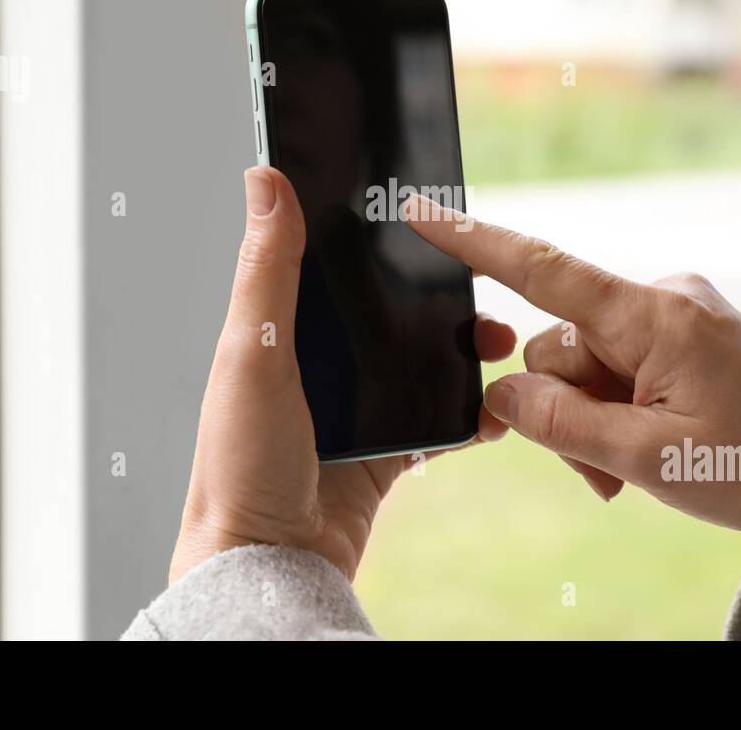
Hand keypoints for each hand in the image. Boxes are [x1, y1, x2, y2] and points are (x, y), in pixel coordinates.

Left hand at [168, 168, 515, 584]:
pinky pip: (438, 425)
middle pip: (391, 314)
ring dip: (463, 353)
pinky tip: (495, 407)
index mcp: (281, 330)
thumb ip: (266, 269)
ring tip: (499, 345)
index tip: (419, 213)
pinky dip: (470, 415)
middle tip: (480, 288)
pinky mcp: (386, 454)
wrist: (271, 563)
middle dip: (441, 299)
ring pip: (422, 365)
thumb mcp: (252, 352)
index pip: (331, 265)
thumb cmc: (241, 462)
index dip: (373, 237)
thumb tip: (265, 178)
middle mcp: (321, 365)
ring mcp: (356, 410)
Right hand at [404, 195, 740, 602]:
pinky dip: (615, 410)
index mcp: (655, 315)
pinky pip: (617, 366)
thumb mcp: (651, 460)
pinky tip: (645, 451)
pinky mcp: (683, 335)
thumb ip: (562, 425)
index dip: (472, 240)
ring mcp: (674, 314)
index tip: (418, 209)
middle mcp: (661, 298)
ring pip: (583, 364)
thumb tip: (500, 396)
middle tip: (606, 470)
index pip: (542, 268)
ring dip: (591, 421)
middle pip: (556, 344)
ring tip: (633, 470)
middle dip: (564, 410)